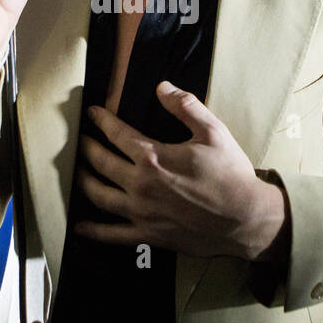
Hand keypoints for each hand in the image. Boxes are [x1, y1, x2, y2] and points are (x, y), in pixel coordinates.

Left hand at [73, 81, 288, 261]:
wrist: (245, 219)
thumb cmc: (231, 174)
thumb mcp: (214, 131)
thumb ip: (185, 106)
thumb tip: (162, 87)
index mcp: (154, 157)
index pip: (117, 133)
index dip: (101, 120)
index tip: (91, 112)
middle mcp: (140, 185)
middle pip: (100, 163)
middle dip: (86, 148)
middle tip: (79, 141)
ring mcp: (141, 212)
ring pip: (99, 196)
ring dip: (83, 182)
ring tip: (76, 173)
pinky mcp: (148, 235)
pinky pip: (112, 235)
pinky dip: (94, 231)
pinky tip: (80, 226)